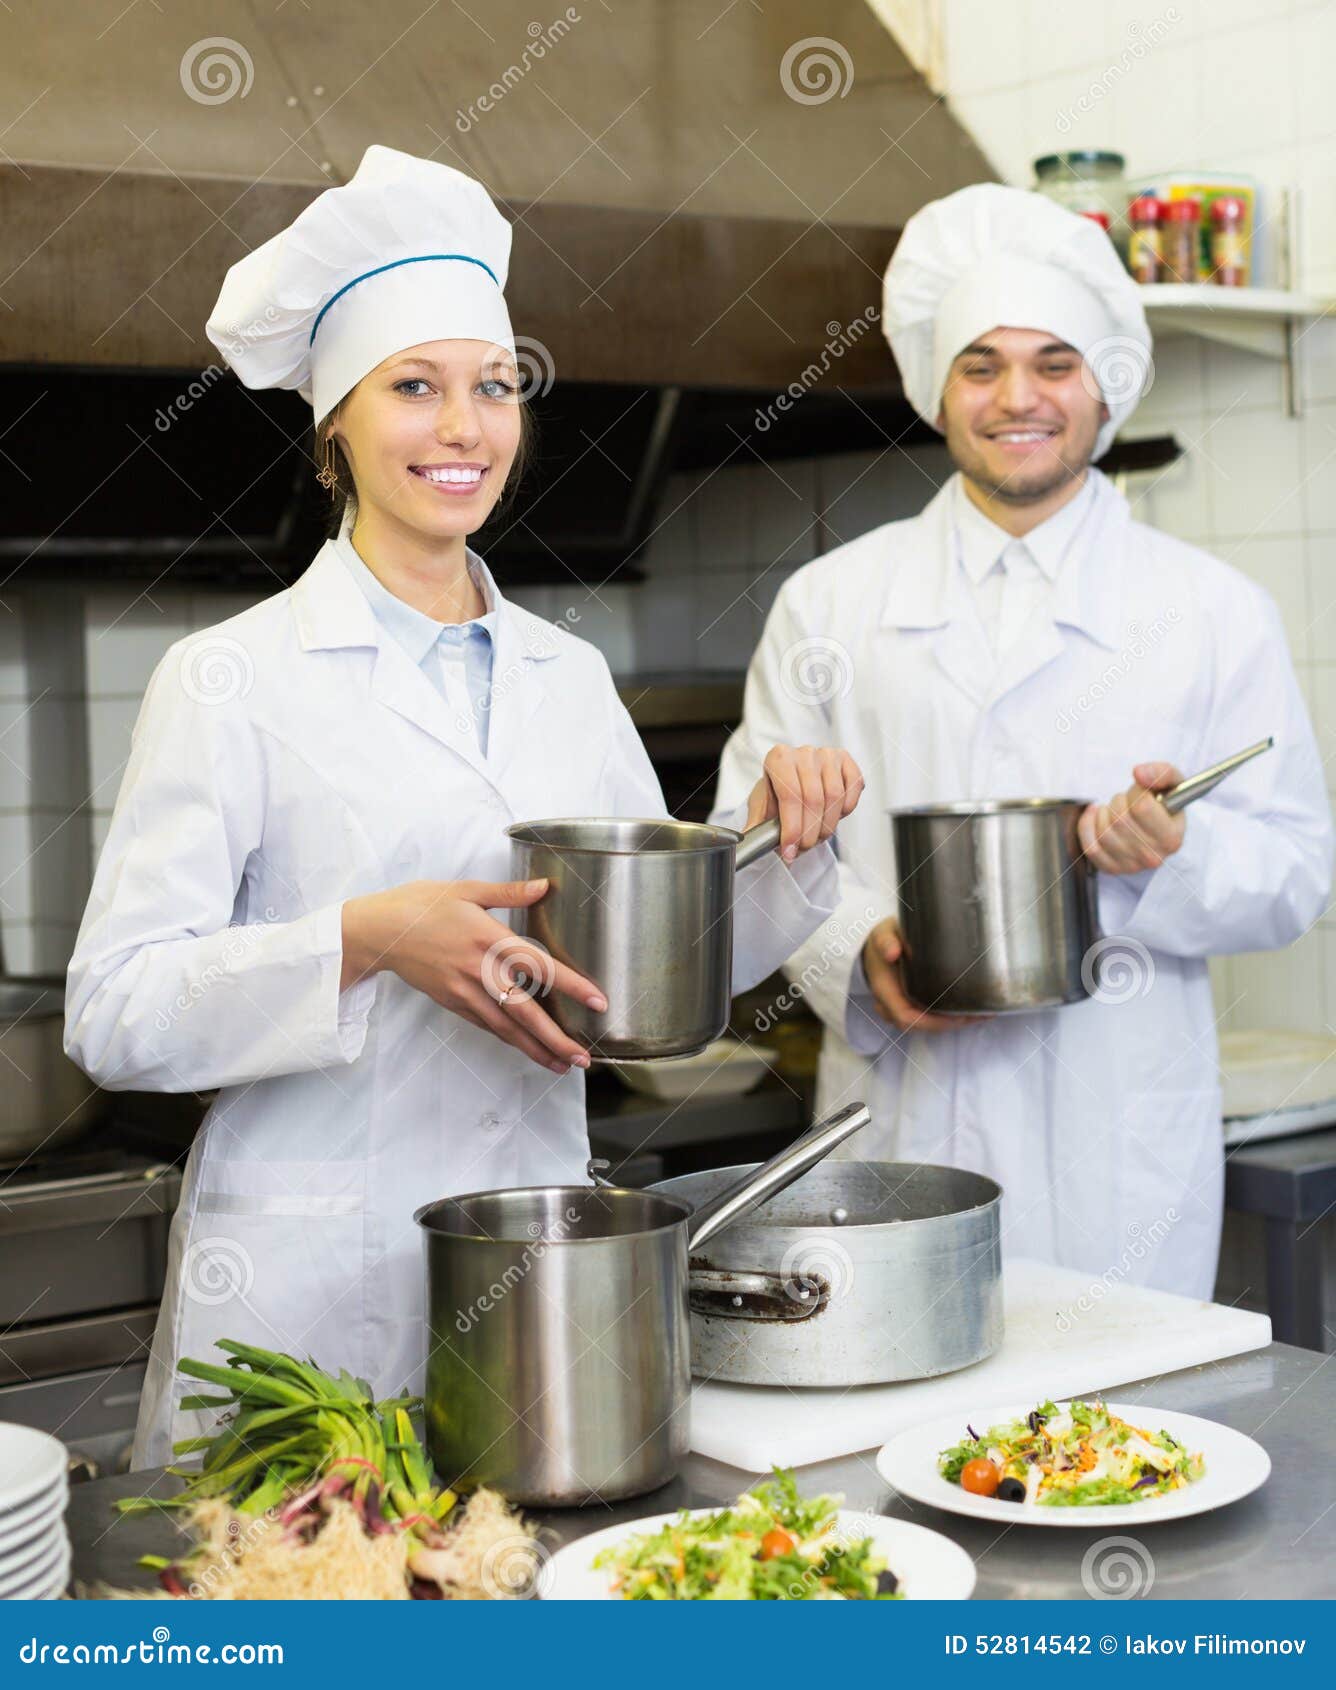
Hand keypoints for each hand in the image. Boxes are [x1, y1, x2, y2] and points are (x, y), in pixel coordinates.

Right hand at [340, 878, 605, 1074]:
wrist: (379, 933)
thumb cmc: (421, 905)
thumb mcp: (466, 890)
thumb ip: (509, 892)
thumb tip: (545, 886)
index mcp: (489, 939)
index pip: (539, 966)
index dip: (571, 986)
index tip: (598, 1001)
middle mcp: (480, 971)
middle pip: (525, 1012)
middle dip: (556, 1039)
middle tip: (583, 1058)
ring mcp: (465, 992)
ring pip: (506, 1028)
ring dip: (536, 1049)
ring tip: (563, 1065)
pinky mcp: (453, 1003)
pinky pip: (487, 1025)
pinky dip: (511, 1040)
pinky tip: (528, 1049)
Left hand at [744, 745, 863, 860]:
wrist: (793, 778)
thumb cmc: (776, 792)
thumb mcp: (761, 806)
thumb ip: (755, 824)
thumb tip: (744, 840)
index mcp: (778, 758)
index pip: (789, 796)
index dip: (791, 829)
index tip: (789, 851)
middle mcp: (803, 752)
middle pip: (813, 799)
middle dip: (809, 833)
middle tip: (803, 849)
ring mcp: (826, 754)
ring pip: (834, 796)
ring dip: (827, 826)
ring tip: (816, 838)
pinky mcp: (845, 759)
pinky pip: (853, 787)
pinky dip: (846, 808)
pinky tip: (834, 817)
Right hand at [861, 916, 983, 1032]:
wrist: (876, 945)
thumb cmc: (884, 939)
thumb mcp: (882, 934)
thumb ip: (885, 941)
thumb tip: (892, 952)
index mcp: (884, 989)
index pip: (906, 1017)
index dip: (932, 1022)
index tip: (957, 1017)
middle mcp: (890, 1005)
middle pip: (921, 1025)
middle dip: (951, 1024)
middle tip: (978, 1014)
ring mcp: (900, 1008)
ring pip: (927, 1024)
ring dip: (954, 1022)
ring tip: (982, 1012)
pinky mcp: (912, 1006)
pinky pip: (930, 1018)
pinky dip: (950, 1016)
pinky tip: (972, 1009)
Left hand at [1078, 761, 1186, 875]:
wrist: (1159, 830)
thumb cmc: (1165, 805)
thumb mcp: (1173, 784)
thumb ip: (1161, 773)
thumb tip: (1139, 773)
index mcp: (1171, 837)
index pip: (1142, 807)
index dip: (1136, 791)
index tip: (1140, 791)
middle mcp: (1153, 856)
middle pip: (1120, 819)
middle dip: (1119, 801)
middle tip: (1127, 801)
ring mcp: (1131, 865)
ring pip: (1104, 832)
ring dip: (1104, 813)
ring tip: (1115, 810)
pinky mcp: (1112, 868)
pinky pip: (1090, 847)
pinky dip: (1087, 826)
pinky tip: (1095, 815)